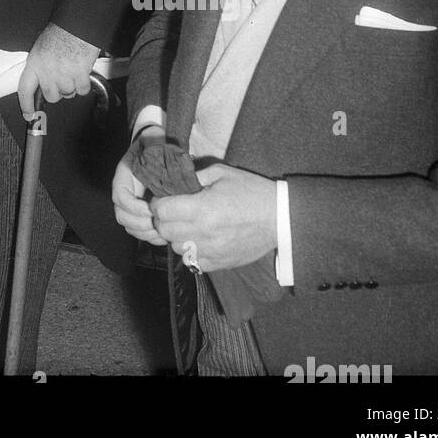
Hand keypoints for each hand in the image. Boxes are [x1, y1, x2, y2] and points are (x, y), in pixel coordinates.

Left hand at [17, 21, 99, 117]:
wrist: (77, 24)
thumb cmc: (60, 32)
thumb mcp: (41, 47)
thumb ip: (39, 65)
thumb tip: (41, 80)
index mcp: (34, 63)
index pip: (25, 89)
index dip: (26, 104)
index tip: (28, 114)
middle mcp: (47, 71)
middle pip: (51, 96)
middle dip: (57, 91)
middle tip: (62, 79)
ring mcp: (64, 74)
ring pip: (68, 94)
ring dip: (72, 86)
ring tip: (73, 69)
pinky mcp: (80, 74)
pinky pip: (82, 90)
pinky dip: (84, 84)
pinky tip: (83, 71)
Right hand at [111, 126, 166, 244]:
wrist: (152, 143)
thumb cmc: (156, 145)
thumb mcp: (156, 145)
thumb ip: (161, 157)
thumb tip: (177, 174)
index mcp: (124, 175)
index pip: (121, 197)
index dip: (135, 207)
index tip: (152, 208)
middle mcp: (123, 190)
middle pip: (122, 216)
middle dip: (141, 224)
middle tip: (160, 224)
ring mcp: (129, 202)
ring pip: (129, 225)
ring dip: (145, 233)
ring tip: (163, 231)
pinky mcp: (138, 210)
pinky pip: (137, 229)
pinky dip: (149, 236)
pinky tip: (163, 234)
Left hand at [151, 162, 276, 272]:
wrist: (280, 218)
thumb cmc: (251, 191)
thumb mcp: (221, 173)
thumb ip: (194, 176)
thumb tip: (174, 180)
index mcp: (203, 208)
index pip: (162, 211)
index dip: (157, 203)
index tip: (162, 198)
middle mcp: (204, 233)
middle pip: (164, 231)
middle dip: (162, 219)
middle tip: (171, 210)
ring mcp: (212, 251)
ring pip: (175, 248)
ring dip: (175, 236)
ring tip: (185, 225)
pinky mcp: (220, 264)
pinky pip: (192, 262)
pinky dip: (189, 251)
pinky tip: (197, 239)